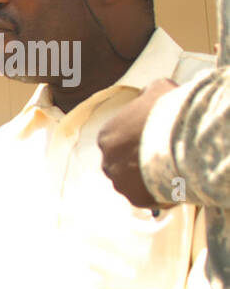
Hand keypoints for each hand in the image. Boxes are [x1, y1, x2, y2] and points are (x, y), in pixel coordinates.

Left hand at [99, 77, 177, 208]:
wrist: (181, 139)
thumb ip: (147, 93)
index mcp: (107, 136)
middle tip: (160, 158)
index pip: (117, 141)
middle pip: (122, 163)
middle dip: (138, 162)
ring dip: (146, 179)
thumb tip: (148, 93)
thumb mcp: (157, 90)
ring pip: (132, 183)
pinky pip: (146, 198)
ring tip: (168, 172)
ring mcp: (120, 182)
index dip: (136, 141)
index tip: (152, 140)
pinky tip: (172, 185)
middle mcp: (107, 161)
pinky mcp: (135, 199)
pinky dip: (157, 194)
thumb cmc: (168, 112)